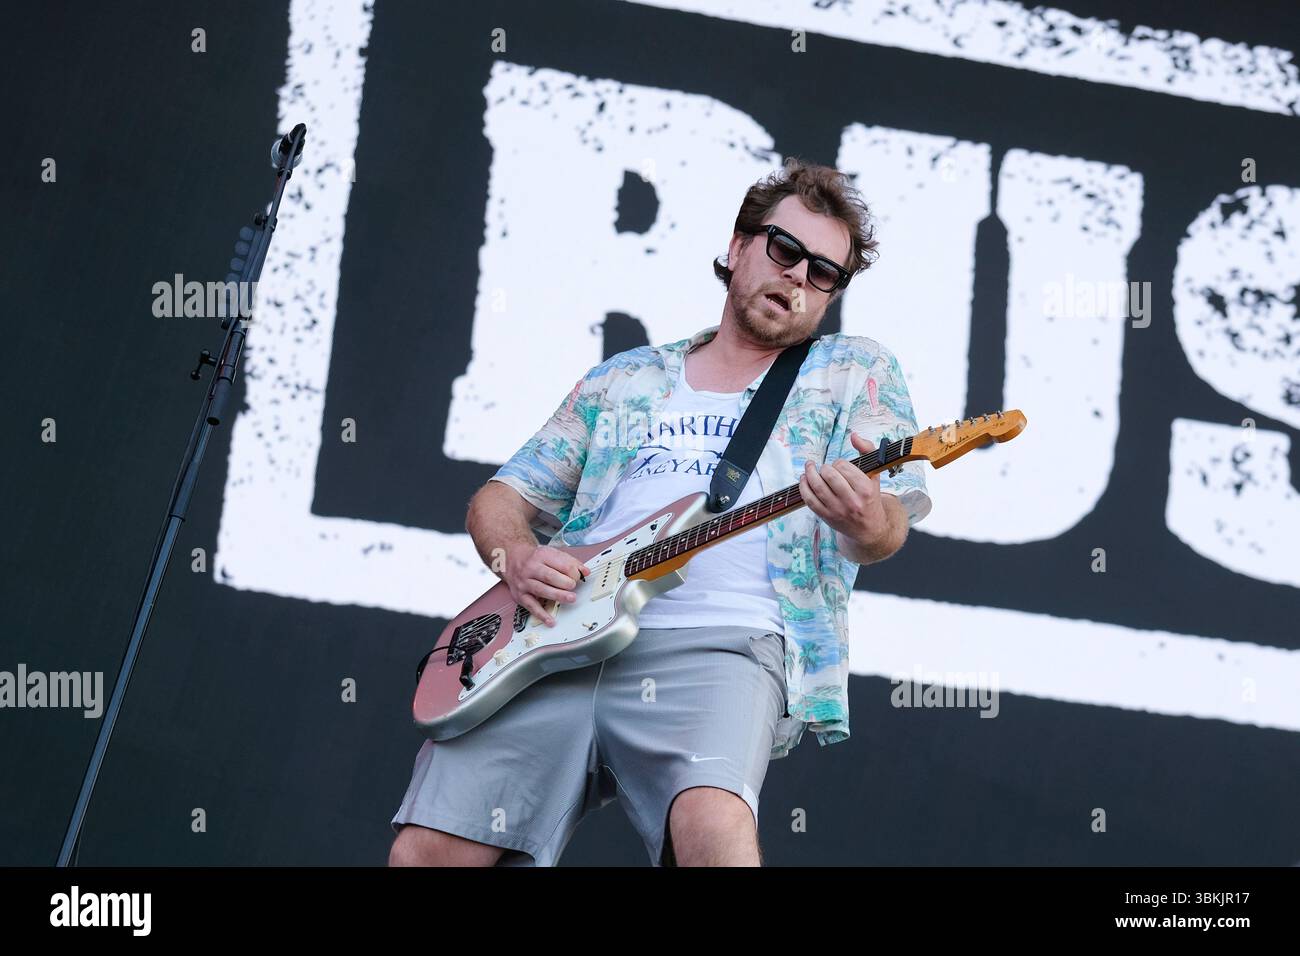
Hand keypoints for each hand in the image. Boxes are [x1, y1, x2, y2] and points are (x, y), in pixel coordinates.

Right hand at [501, 543, 590, 627]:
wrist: (512, 558)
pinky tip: (550, 620)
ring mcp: (524, 582)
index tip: (579, 577)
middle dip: (564, 582)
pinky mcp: (520, 595)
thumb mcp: (551, 553)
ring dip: (557, 596)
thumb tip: (585, 572)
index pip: (559, 563)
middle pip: (549, 576)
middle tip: (573, 587)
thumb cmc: (534, 558)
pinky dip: (541, 615)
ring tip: (570, 599)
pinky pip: (531, 606)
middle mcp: (531, 569)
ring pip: (541, 590)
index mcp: (541, 556)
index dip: (571, 571)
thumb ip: (569, 562)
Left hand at [798, 432, 889, 547]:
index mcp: (865, 489)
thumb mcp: (874, 474)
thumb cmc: (870, 497)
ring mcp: (837, 510)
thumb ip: (867, 450)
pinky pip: (809, 500)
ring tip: (809, 467)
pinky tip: (804, 479)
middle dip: (824, 467)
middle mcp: (852, 501)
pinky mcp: (826, 517)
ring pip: (817, 487)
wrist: (869, 528)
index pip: (843, 467)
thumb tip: (854, 435)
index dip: (838, 463)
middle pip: (829, 475)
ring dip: (809, 473)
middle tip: (825, 468)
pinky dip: (803, 487)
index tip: (840, 466)